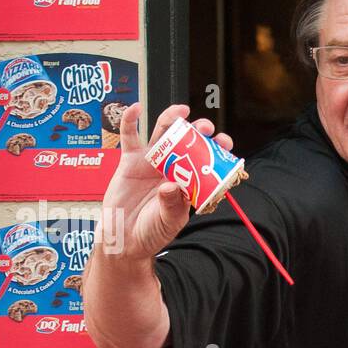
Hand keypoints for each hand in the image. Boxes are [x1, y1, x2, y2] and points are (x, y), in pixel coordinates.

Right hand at [99, 103, 234, 262]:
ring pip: (162, 134)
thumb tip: (171, 186)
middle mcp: (171, 168)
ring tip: (182, 111)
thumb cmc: (151, 232)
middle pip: (187, 143)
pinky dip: (130, 121)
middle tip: (204, 127)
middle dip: (197, 132)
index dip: (215, 150)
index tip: (224, 142)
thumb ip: (172, 204)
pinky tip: (136, 108)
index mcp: (187, 182)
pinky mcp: (130, 161)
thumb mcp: (168, 221)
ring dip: (172, 119)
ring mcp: (151, 162)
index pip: (205, 162)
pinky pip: (129, 137)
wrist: (123, 238)